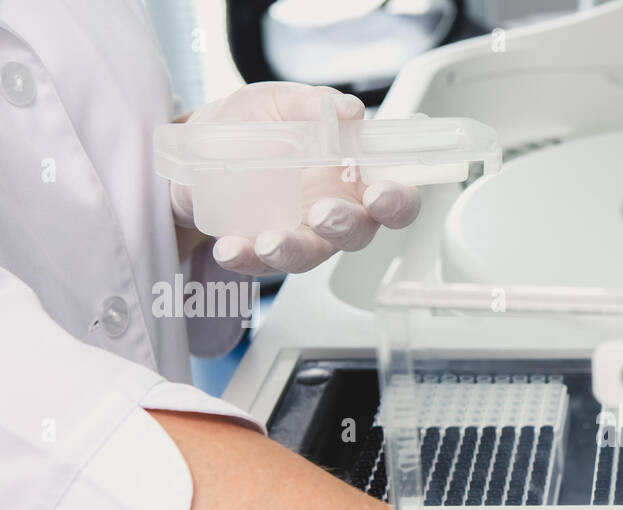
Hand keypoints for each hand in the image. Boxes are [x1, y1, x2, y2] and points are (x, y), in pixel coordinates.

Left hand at [169, 82, 420, 275]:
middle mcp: (335, 212)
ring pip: (311, 254)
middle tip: (323, 214)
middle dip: (345, 226)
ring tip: (268, 241)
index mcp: (353, 177)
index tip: (378, 195)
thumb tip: (348, 111)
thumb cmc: (250, 125)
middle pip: (358, 233)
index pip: (394, 198)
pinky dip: (245, 258)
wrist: (194, 151)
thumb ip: (312, 103)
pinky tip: (229, 247)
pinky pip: (259, 262)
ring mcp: (301, 235)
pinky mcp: (263, 251)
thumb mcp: (277, 102)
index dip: (397, 201)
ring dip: (293, 251)